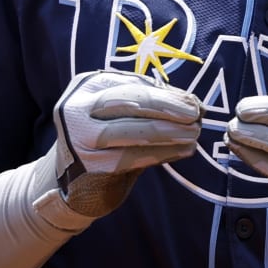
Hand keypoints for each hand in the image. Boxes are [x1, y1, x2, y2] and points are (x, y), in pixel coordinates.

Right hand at [52, 69, 203, 217]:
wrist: (71, 183)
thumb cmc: (106, 140)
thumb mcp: (120, 113)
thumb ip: (149, 103)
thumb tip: (193, 102)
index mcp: (86, 86)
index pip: (132, 84)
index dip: (166, 93)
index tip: (193, 102)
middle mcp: (76, 108)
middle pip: (129, 101)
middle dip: (167, 106)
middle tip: (195, 114)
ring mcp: (78, 138)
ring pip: (131, 130)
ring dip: (168, 132)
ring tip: (193, 135)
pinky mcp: (88, 166)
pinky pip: (131, 157)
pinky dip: (161, 153)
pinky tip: (182, 151)